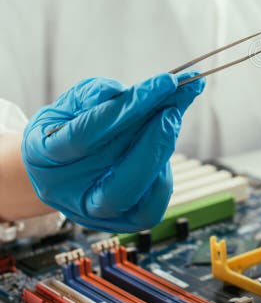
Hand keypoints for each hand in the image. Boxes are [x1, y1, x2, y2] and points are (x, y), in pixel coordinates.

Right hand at [22, 73, 204, 232]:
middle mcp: (67, 192)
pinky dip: (164, 174)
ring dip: (162, 151)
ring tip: (173, 115)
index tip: (164, 82)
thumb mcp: (70, 104)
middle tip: (175, 106)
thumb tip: (126, 91)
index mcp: (43, 156)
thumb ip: (95, 94)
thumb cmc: (66, 126)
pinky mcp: (121, 220)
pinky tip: (166, 143)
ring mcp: (92, 212)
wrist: (58, 163)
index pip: (88, 134)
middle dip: (154, 140)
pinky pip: (151, 207)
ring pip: (136, 195)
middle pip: (117, 180)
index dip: (130, 107)